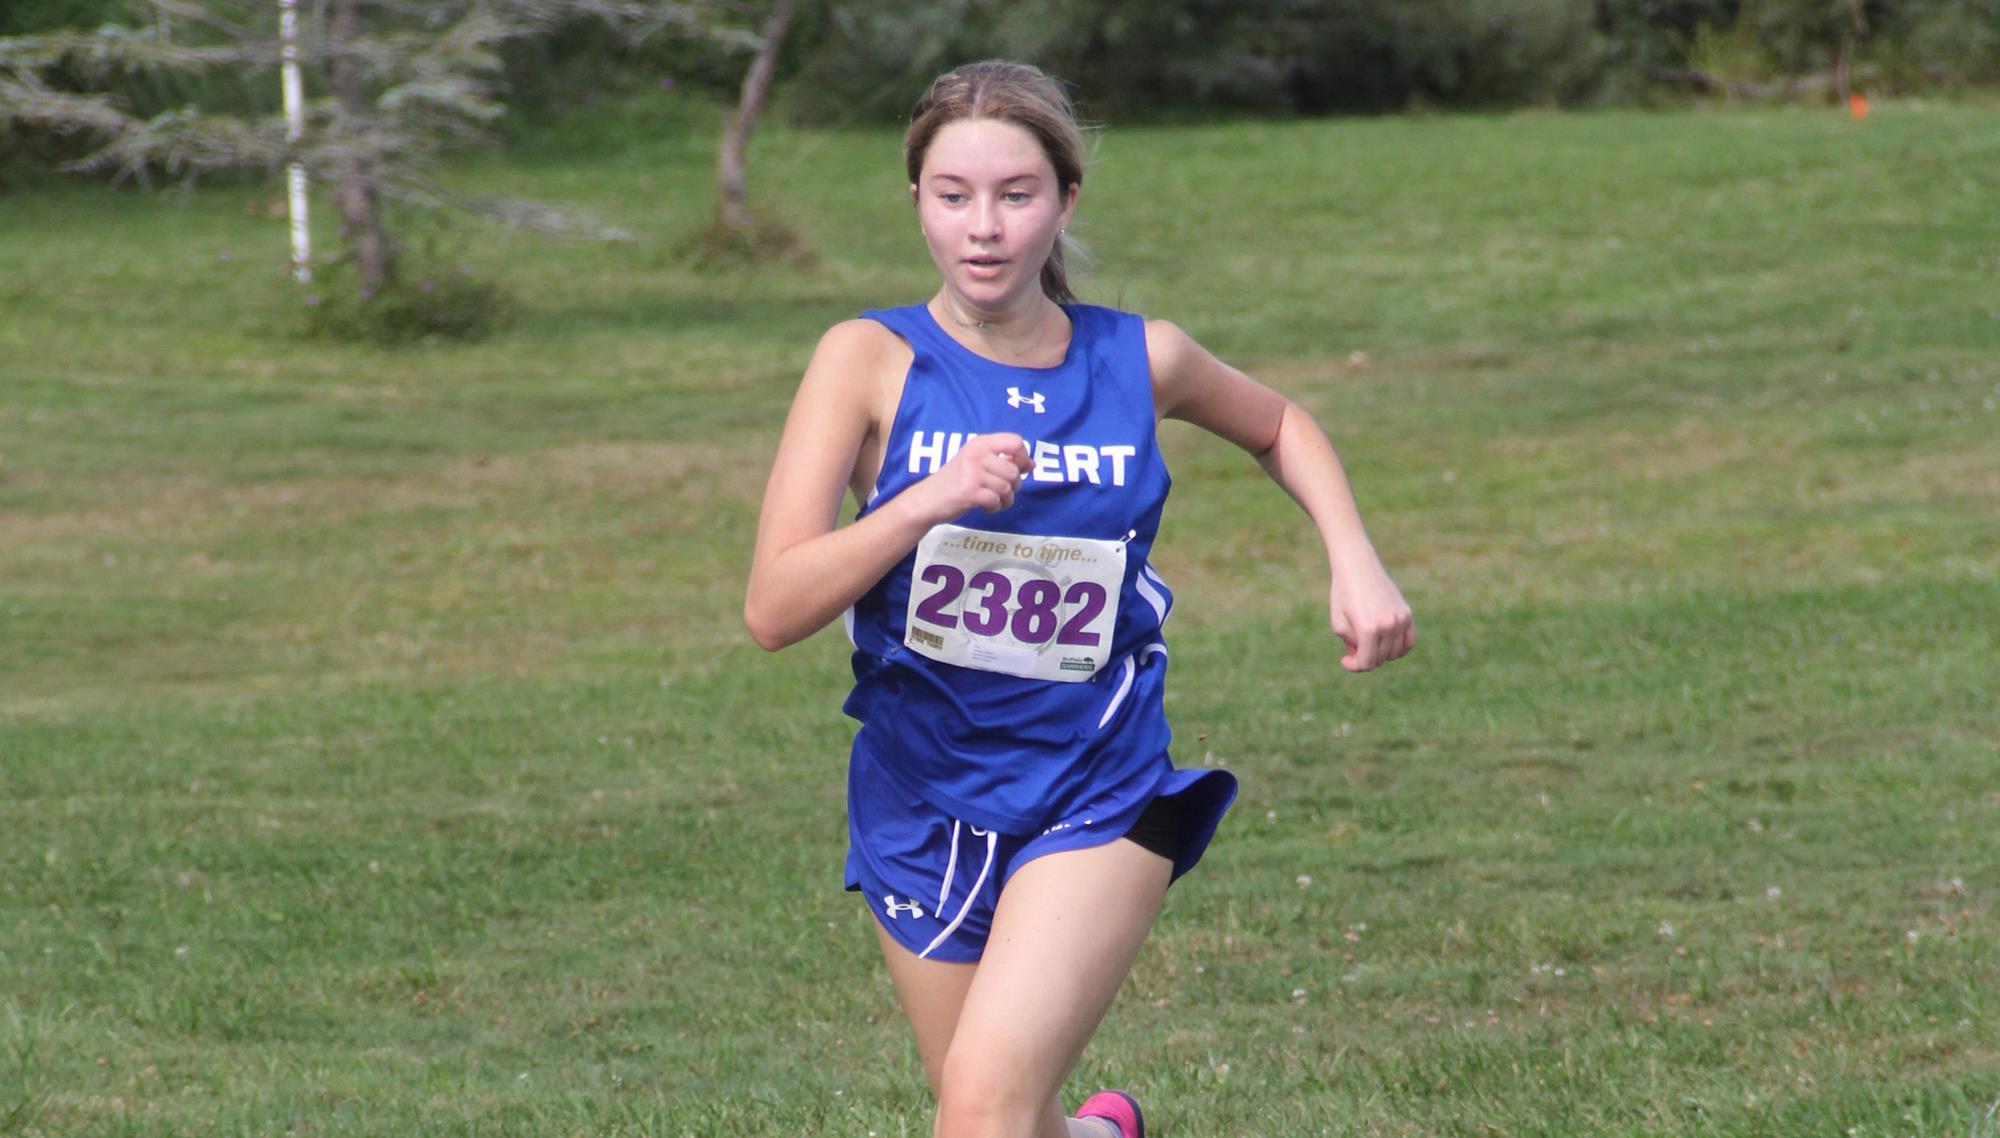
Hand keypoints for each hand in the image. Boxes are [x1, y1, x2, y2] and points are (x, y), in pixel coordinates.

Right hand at [907, 431, 1031, 522]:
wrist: (927, 499)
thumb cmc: (955, 481)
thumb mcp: (978, 463)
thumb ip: (1003, 460)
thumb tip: (1032, 464)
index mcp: (980, 443)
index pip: (1016, 442)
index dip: (1022, 457)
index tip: (1017, 469)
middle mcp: (977, 454)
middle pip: (1014, 471)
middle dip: (1012, 486)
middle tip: (998, 491)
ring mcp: (972, 472)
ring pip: (1007, 488)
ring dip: (1004, 500)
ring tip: (991, 500)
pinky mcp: (969, 491)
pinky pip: (996, 501)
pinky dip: (993, 508)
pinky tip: (983, 506)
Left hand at [1329, 562, 1413, 672]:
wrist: (1357, 566)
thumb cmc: (1343, 593)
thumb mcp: (1338, 622)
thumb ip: (1350, 646)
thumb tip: (1364, 658)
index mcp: (1368, 628)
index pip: (1367, 662)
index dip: (1354, 666)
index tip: (1345, 660)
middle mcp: (1388, 625)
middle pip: (1380, 658)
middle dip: (1365, 657)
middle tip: (1352, 647)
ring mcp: (1400, 619)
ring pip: (1394, 653)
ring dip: (1380, 653)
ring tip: (1366, 641)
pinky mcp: (1407, 614)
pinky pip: (1409, 641)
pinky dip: (1399, 648)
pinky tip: (1386, 645)